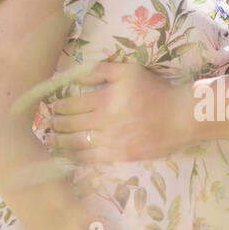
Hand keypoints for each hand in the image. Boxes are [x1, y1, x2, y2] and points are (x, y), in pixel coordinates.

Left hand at [49, 61, 196, 162]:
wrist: (180, 116)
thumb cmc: (156, 91)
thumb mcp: (129, 71)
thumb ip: (102, 71)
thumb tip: (77, 78)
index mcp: (104, 98)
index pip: (71, 104)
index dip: (58, 107)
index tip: (51, 108)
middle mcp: (104, 121)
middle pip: (70, 124)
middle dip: (55, 124)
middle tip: (48, 124)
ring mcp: (111, 140)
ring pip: (77, 143)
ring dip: (60, 142)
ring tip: (51, 141)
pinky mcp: (120, 155)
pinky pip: (92, 159)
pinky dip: (76, 158)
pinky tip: (68, 156)